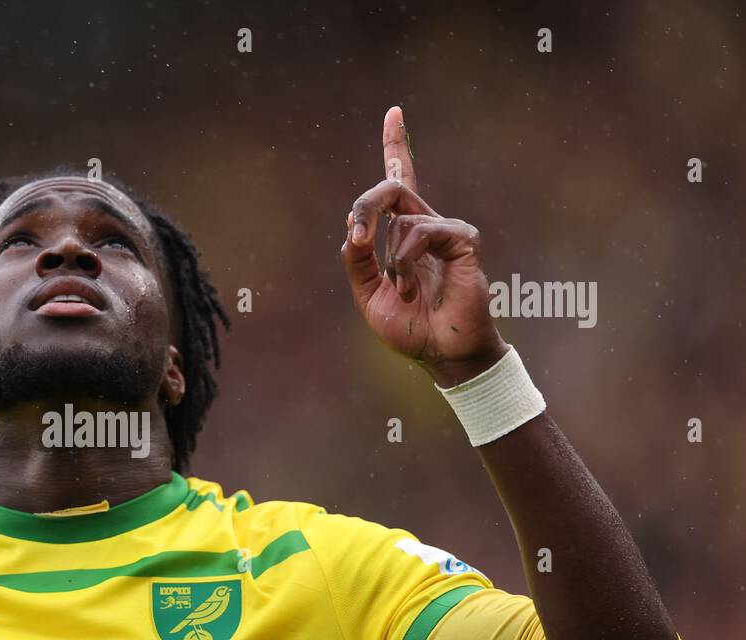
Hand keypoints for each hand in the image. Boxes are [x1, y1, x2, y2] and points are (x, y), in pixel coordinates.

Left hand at [340, 107, 506, 386]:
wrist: (441, 354)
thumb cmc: (411, 328)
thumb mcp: (368, 295)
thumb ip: (357, 262)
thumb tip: (350, 229)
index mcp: (404, 235)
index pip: (399, 182)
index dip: (397, 145)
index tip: (394, 111)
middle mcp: (426, 225)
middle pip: (392, 187)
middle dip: (366, 206)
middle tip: (357, 236)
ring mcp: (447, 229)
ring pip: (401, 217)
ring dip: (391, 261)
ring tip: (404, 291)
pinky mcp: (463, 239)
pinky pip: (420, 231)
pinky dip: (406, 261)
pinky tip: (412, 286)